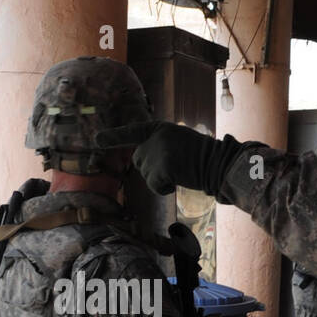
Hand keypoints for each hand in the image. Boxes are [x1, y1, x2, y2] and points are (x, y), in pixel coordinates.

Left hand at [96, 122, 241, 196]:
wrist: (219, 164)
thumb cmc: (203, 157)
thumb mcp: (177, 142)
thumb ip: (158, 146)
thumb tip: (139, 159)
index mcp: (160, 128)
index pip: (134, 131)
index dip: (115, 136)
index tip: (97, 139)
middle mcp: (156, 137)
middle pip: (139, 160)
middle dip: (152, 169)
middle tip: (176, 168)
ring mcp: (158, 151)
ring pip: (146, 175)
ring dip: (161, 179)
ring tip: (181, 172)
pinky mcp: (162, 167)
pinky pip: (155, 186)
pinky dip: (165, 188)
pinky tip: (180, 180)